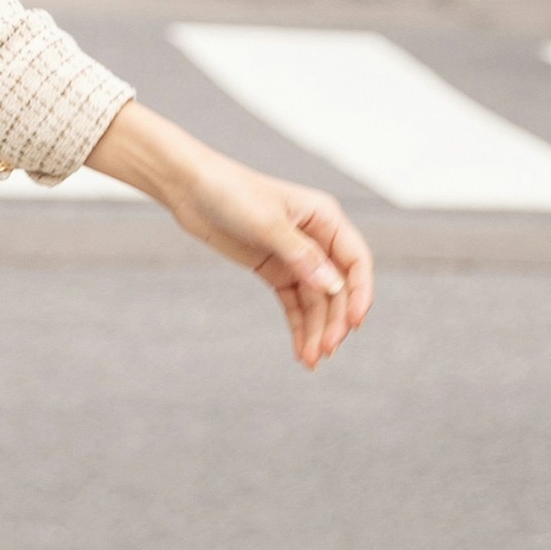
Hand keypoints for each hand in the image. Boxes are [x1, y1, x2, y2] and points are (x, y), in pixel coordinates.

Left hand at [84, 101, 372, 370]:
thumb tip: (334, 287)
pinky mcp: (274, 269)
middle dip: (334, 320)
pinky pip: (294, 302)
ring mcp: (296, 257)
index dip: (360, 294)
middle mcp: (316, 238)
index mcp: (325, 217)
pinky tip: (300, 350)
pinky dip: (299, 325)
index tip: (354, 324)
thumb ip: (301, 256)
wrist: (191, 189)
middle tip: (326, 350)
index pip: (355, 261)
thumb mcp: (267, 223)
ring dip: (317, 329)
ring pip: (317, 300)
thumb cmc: (232, 193)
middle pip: (337, 287)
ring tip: (312, 360)